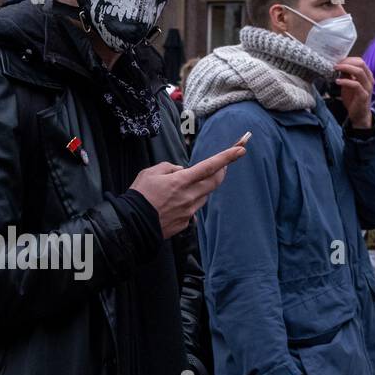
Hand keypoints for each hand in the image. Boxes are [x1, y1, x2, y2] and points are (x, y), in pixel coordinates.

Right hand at [130, 133, 248, 237]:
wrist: (133, 224)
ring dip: (201, 187)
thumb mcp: (150, 172)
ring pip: (204, 195)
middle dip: (222, 171)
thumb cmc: (140, 196)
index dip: (227, 157)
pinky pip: (193, 208)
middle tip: (223, 165)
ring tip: (181, 188)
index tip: (241, 149)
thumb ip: (170, 167)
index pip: (209, 166)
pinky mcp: (186, 222)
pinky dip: (188, 202)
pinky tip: (172, 204)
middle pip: (215, 181)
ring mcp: (189, 211)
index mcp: (181, 181)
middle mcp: (189, 196)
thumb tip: (181, 171)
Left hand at [335, 57, 374, 129]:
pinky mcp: (363, 95)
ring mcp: (367, 87)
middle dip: (347, 62)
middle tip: (336, 65)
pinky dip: (345, 81)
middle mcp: (369, 79)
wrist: (358, 114)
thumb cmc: (354, 99)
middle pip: (360, 64)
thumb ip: (346, 75)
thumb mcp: (348, 85)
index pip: (360, 61)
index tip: (338, 61)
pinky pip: (355, 85)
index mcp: (366, 75)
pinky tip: (337, 81)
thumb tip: (339, 65)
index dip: (348, 59)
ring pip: (359, 72)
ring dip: (346, 68)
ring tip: (336, 69)